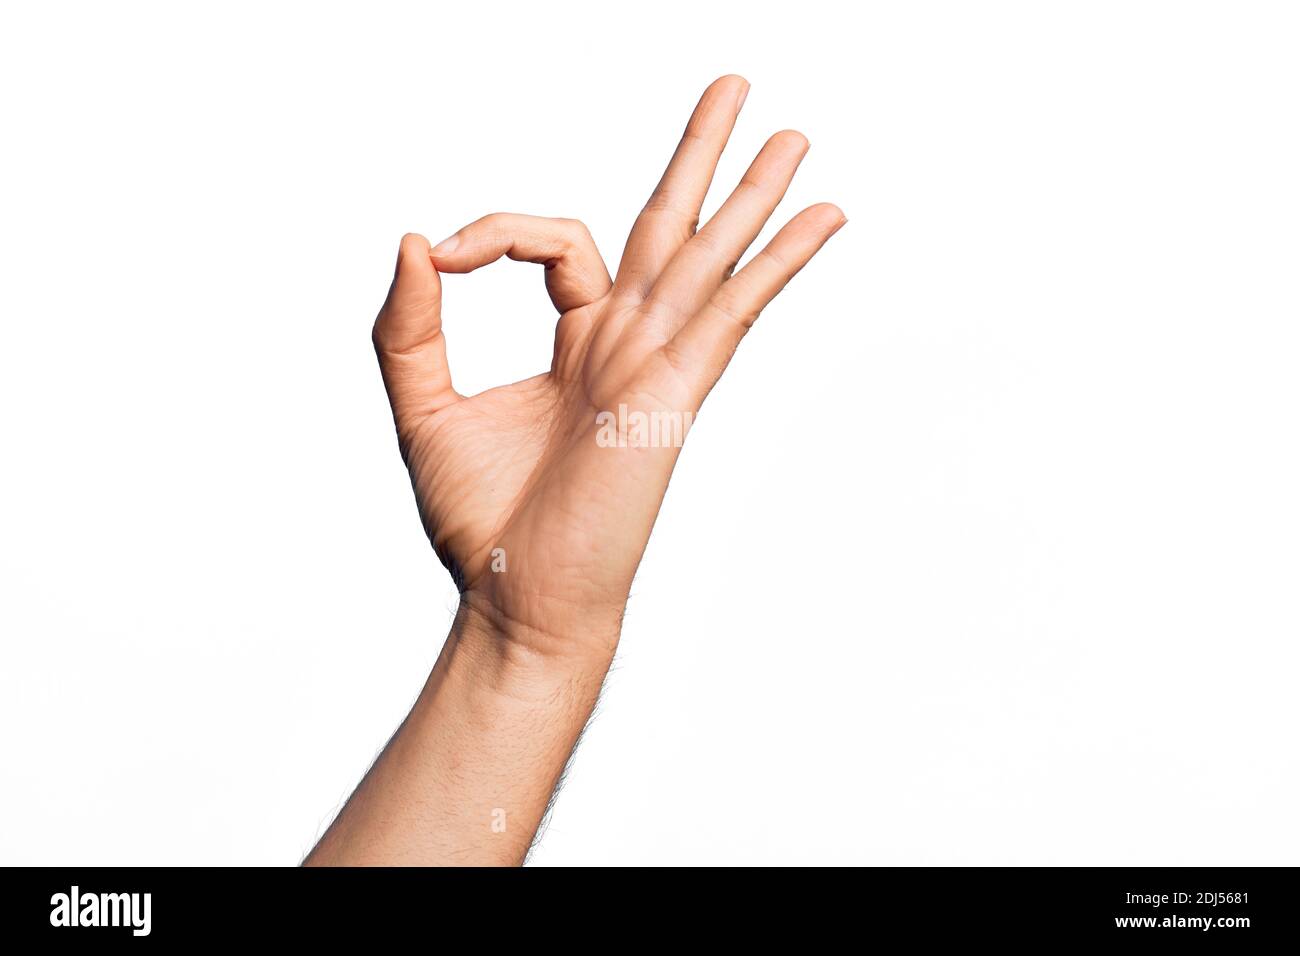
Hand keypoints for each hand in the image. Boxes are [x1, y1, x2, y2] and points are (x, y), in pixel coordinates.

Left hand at [372, 75, 843, 663]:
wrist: (517, 601)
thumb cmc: (480, 523)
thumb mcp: (421, 406)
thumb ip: (409, 326)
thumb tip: (415, 241)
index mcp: (574, 345)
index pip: (560, 245)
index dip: (499, 230)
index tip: (443, 257)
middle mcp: (625, 346)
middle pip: (669, 228)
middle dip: (701, 157)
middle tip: (736, 88)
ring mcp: (656, 367)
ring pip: (710, 257)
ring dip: (754, 194)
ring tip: (793, 134)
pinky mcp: (675, 395)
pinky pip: (733, 313)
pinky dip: (777, 263)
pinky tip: (821, 220)